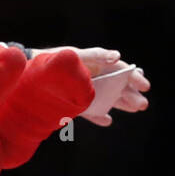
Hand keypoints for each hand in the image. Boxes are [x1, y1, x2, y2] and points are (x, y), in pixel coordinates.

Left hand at [28, 46, 149, 126]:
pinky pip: (90, 110)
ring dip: (121, 103)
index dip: (133, 77)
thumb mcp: (76, 55)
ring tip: (136, 109)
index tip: (145, 86)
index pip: (120, 69)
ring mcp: (85, 89)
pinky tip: (107, 120)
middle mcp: (94, 76)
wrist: (30, 70)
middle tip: (143, 104)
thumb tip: (116, 56)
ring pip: (108, 97)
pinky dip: (98, 116)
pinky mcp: (75, 102)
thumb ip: (95, 55)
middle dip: (131, 94)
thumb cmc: (55, 58)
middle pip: (117, 85)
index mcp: (96, 63)